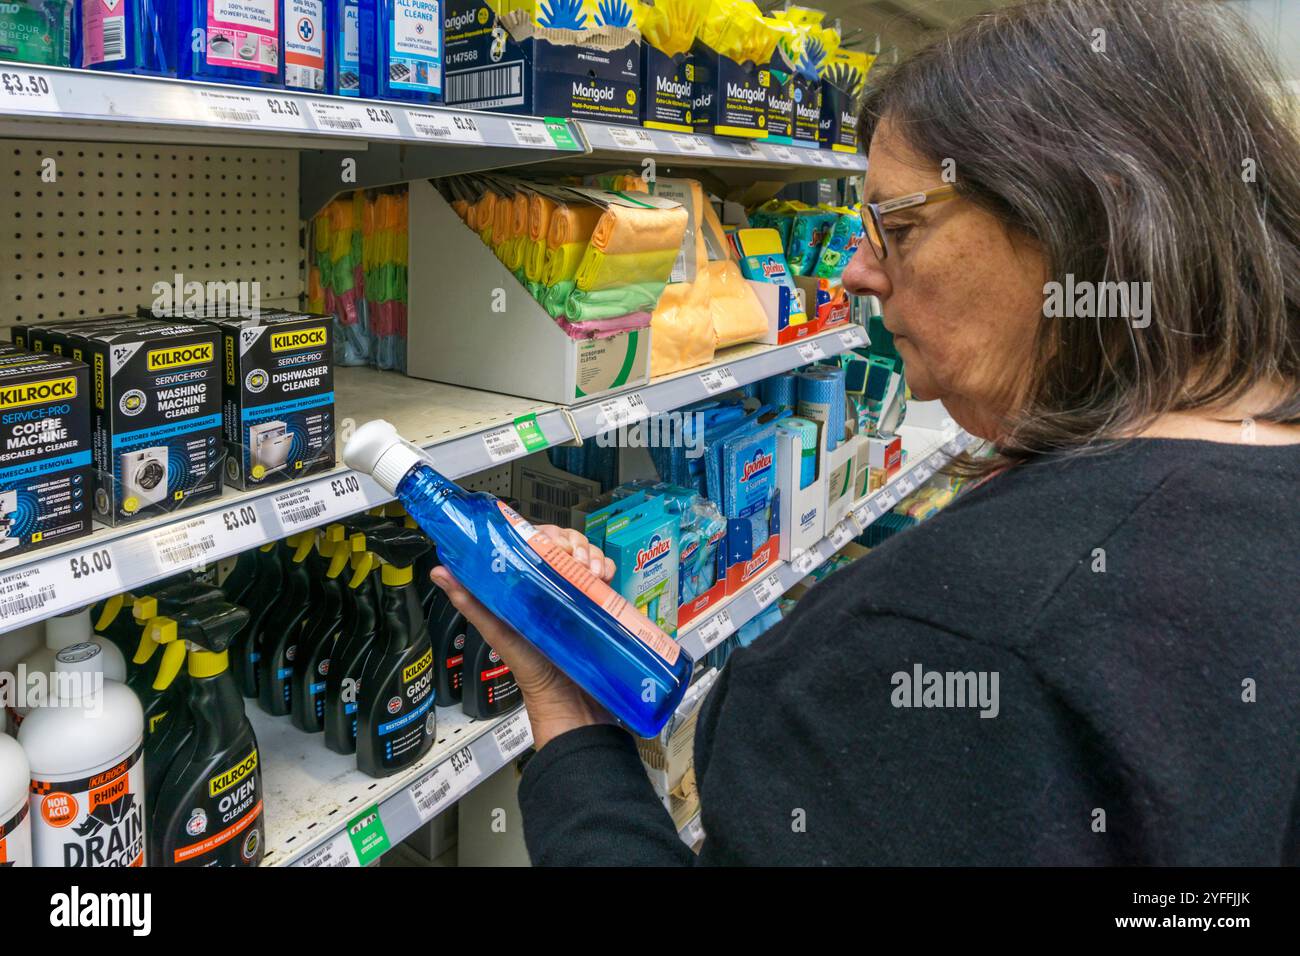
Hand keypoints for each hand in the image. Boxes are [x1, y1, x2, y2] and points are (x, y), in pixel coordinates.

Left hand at [430, 525, 616, 750]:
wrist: (569, 700)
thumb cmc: (529, 669)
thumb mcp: (497, 631)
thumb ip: (471, 602)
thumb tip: (440, 572)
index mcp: (524, 586)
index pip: (532, 541)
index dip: (543, 534)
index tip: (550, 541)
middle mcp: (550, 585)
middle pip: (563, 543)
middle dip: (572, 543)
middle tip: (575, 558)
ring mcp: (575, 592)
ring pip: (586, 554)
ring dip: (591, 553)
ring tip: (591, 571)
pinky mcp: (598, 603)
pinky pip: (606, 574)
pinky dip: (607, 568)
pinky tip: (604, 579)